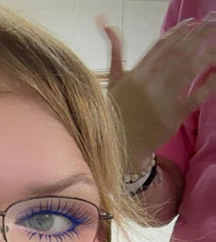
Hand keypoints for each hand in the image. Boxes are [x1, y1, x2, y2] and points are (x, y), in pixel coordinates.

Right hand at [98, 15, 215, 167]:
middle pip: (180, 52)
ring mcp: (163, 101)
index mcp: (135, 75)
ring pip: (191, 69)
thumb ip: (115, 53)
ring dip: (207, 50)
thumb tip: (105, 23)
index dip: (179, 31)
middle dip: (198, 35)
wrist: (120, 149)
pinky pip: (197, 95)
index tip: (192, 22)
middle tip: (212, 22)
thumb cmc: (115, 115)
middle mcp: (150, 85)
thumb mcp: (112, 83)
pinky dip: (211, 81)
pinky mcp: (174, 116)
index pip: (162, 45)